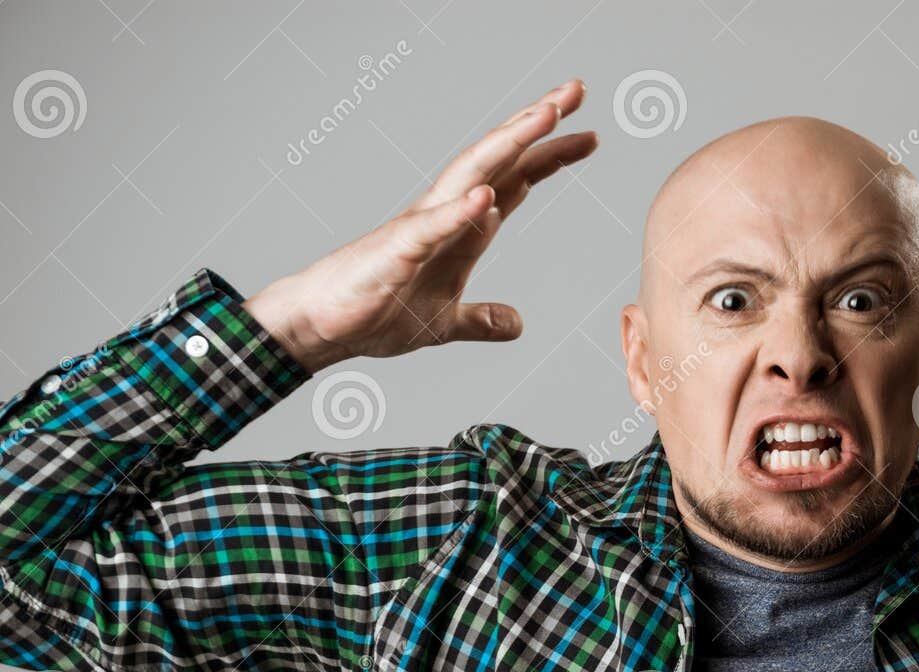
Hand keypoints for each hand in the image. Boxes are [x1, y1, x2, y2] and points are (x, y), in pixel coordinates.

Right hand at [244, 78, 596, 373]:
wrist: (321, 326)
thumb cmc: (374, 314)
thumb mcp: (445, 324)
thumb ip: (481, 319)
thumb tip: (516, 323)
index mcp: (459, 227)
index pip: (514, 180)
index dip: (550, 156)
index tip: (589, 136)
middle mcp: (442, 214)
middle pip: (498, 159)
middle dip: (537, 124)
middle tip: (577, 90)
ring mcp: (418, 229)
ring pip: (470, 176)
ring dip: (509, 145)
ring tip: (546, 116)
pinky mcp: (395, 253)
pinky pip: (431, 229)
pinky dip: (460, 212)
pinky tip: (488, 196)